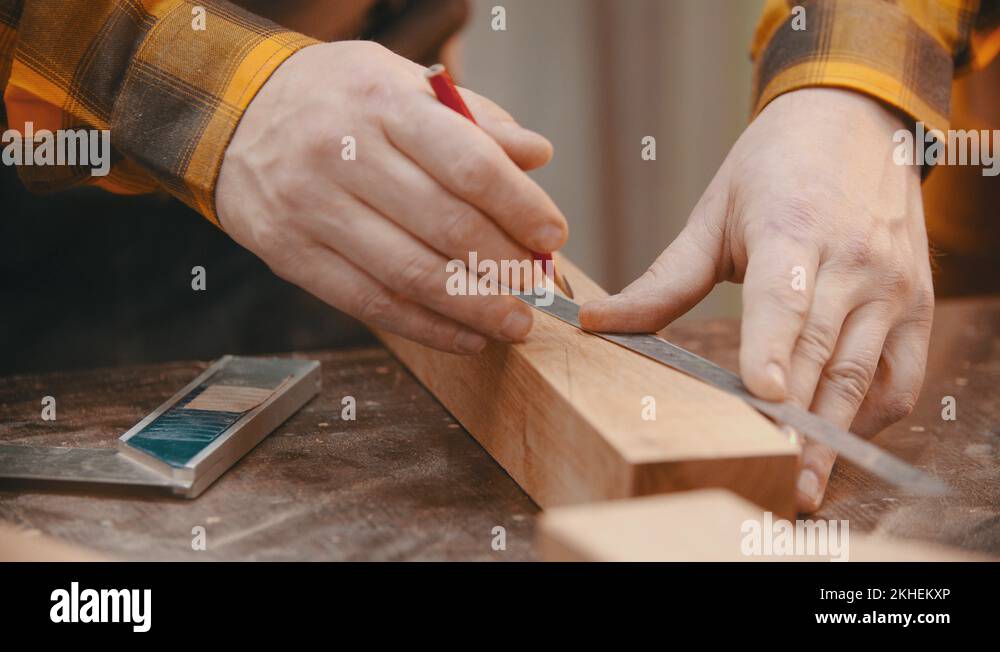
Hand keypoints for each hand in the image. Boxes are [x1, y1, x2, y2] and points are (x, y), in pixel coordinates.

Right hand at [217, 41, 566, 354]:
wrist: (233, 114)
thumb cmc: (338, 100)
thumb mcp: (401, 82)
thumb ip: (473, 120)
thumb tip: (537, 156)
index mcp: (383, 102)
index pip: (468, 164)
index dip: (519, 208)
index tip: (552, 237)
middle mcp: (343, 152)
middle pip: (444, 226)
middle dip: (504, 267)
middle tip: (538, 290)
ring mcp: (310, 206)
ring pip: (409, 273)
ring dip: (474, 308)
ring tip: (514, 323)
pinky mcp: (288, 253)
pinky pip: (369, 303)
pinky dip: (427, 328)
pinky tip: (466, 337)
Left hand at [580, 88, 933, 511]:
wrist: (855, 118)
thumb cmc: (774, 168)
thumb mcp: (712, 215)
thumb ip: (662, 280)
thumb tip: (595, 322)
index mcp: (791, 231)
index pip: (783, 298)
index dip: (773, 347)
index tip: (762, 394)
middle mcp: (851, 261)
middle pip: (822, 351)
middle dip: (798, 420)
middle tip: (774, 477)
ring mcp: (891, 284)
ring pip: (863, 372)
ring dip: (835, 433)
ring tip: (805, 484)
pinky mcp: (917, 301)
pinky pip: (902, 374)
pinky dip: (872, 412)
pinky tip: (837, 437)